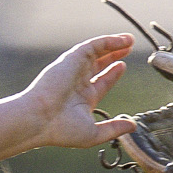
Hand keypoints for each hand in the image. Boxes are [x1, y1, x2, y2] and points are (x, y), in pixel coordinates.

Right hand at [18, 35, 138, 148]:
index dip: (113, 74)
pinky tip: (123, 40)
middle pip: (99, 64)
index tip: (122, 66)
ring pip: (97, 52)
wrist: (40, 118)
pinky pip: (94, 45)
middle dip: (113, 56)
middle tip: (128, 49)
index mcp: (82, 99)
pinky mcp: (73, 58)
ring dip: (114, 45)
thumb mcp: (94, 133)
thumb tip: (132, 126)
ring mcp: (75, 69)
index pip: (101, 82)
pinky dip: (109, 41)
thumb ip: (114, 129)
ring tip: (129, 40)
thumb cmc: (61, 129)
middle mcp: (78, 82)